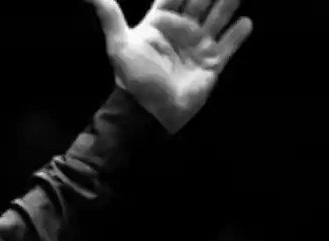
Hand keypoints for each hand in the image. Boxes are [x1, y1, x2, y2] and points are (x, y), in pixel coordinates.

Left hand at [89, 0, 253, 132]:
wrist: (149, 112)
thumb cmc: (133, 78)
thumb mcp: (119, 46)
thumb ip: (110, 17)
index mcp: (160, 23)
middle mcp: (182, 30)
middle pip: (201, 1)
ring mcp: (198, 46)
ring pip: (218, 17)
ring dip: (228, 4)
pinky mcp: (211, 63)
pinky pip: (229, 46)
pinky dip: (238, 35)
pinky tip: (246, 22)